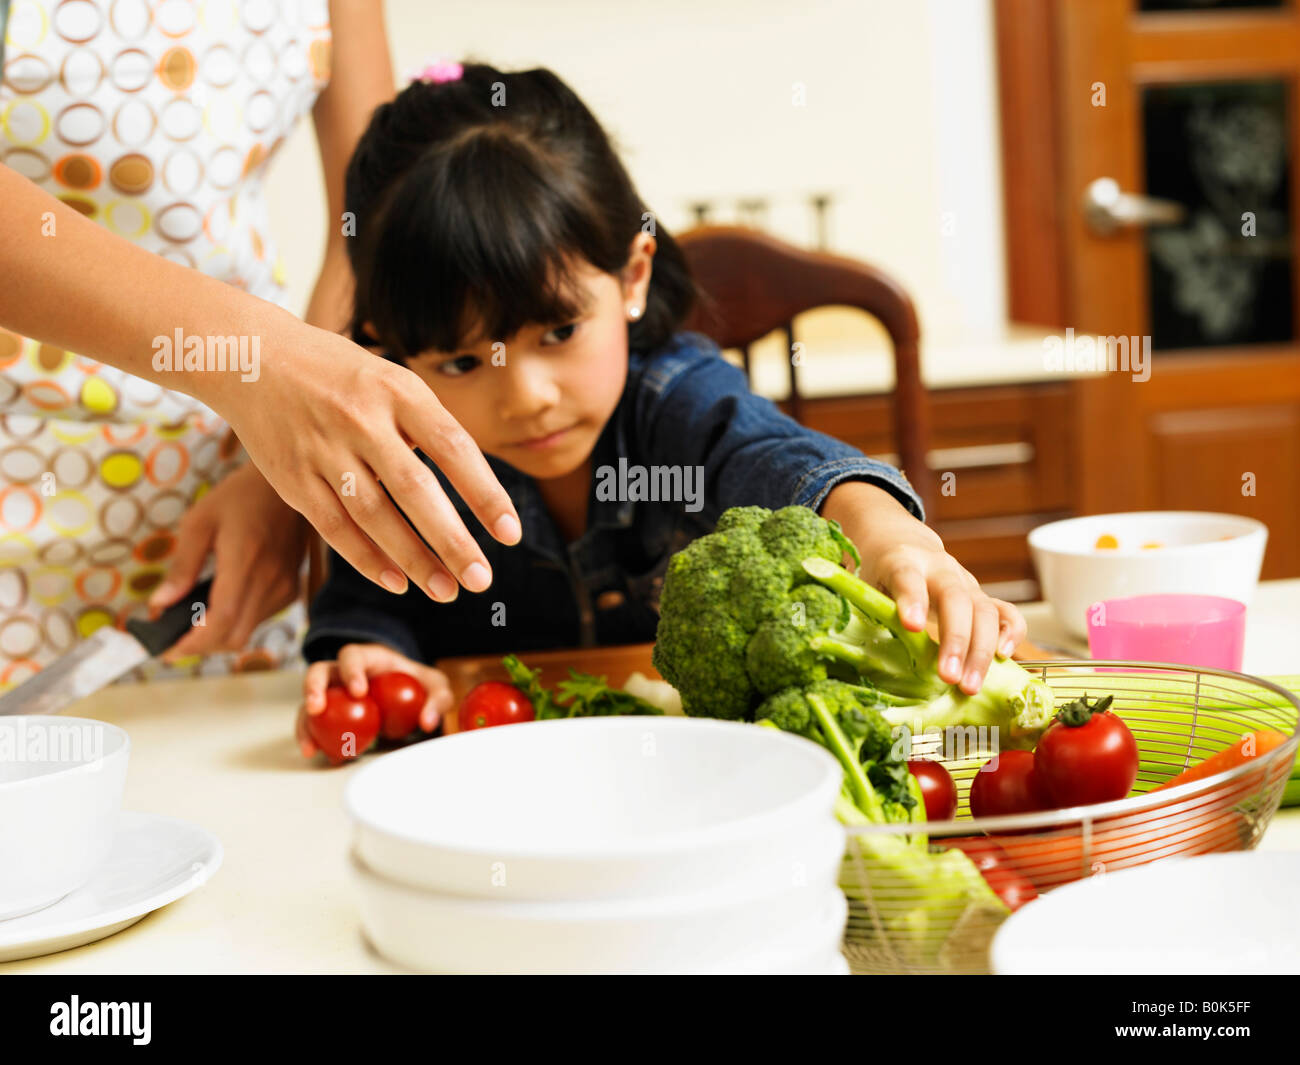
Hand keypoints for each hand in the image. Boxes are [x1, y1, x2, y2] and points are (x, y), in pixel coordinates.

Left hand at [149, 461, 309, 659]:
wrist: (290, 486)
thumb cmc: (240, 496)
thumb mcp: (200, 522)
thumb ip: (183, 566)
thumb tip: (161, 603)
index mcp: (244, 560)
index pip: (222, 620)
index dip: (193, 643)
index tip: (165, 648)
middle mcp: (269, 579)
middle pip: (233, 637)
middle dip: (199, 646)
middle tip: (171, 637)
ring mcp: (284, 586)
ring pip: (247, 632)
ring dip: (217, 635)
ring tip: (191, 620)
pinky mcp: (291, 588)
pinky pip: (260, 619)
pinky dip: (236, 623)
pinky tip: (220, 605)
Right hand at [204, 313, 522, 602]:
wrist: (254, 358)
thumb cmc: (342, 376)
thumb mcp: (392, 381)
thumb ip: (428, 427)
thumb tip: (476, 486)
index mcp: (399, 391)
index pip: (454, 448)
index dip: (485, 494)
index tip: (510, 533)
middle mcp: (362, 420)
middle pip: (416, 491)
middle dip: (452, 541)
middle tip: (481, 580)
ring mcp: (324, 450)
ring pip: (375, 517)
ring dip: (414, 560)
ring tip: (446, 590)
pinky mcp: (292, 478)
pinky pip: (336, 528)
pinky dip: (367, 559)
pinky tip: (398, 582)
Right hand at [297, 643, 452, 757]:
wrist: (404, 695)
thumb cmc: (417, 684)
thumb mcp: (435, 686)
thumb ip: (437, 700)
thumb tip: (427, 722)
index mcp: (368, 658)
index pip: (353, 656)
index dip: (352, 670)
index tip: (359, 691)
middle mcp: (343, 672)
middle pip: (319, 671)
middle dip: (314, 687)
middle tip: (318, 708)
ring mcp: (332, 692)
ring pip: (308, 700)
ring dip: (304, 721)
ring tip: (309, 745)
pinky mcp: (328, 713)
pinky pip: (313, 723)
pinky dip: (310, 737)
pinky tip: (314, 754)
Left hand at [821, 482, 1027, 695]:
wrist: (898, 542)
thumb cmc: (872, 572)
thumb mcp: (856, 584)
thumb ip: (850, 610)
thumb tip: (818, 645)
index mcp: (900, 561)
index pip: (908, 577)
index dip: (911, 599)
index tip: (911, 624)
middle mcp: (938, 568)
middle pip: (956, 598)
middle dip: (955, 639)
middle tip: (948, 678)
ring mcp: (964, 582)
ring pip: (983, 610)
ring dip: (979, 650)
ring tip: (968, 687)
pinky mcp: (981, 596)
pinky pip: (1004, 611)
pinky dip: (1010, 632)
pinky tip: (1004, 657)